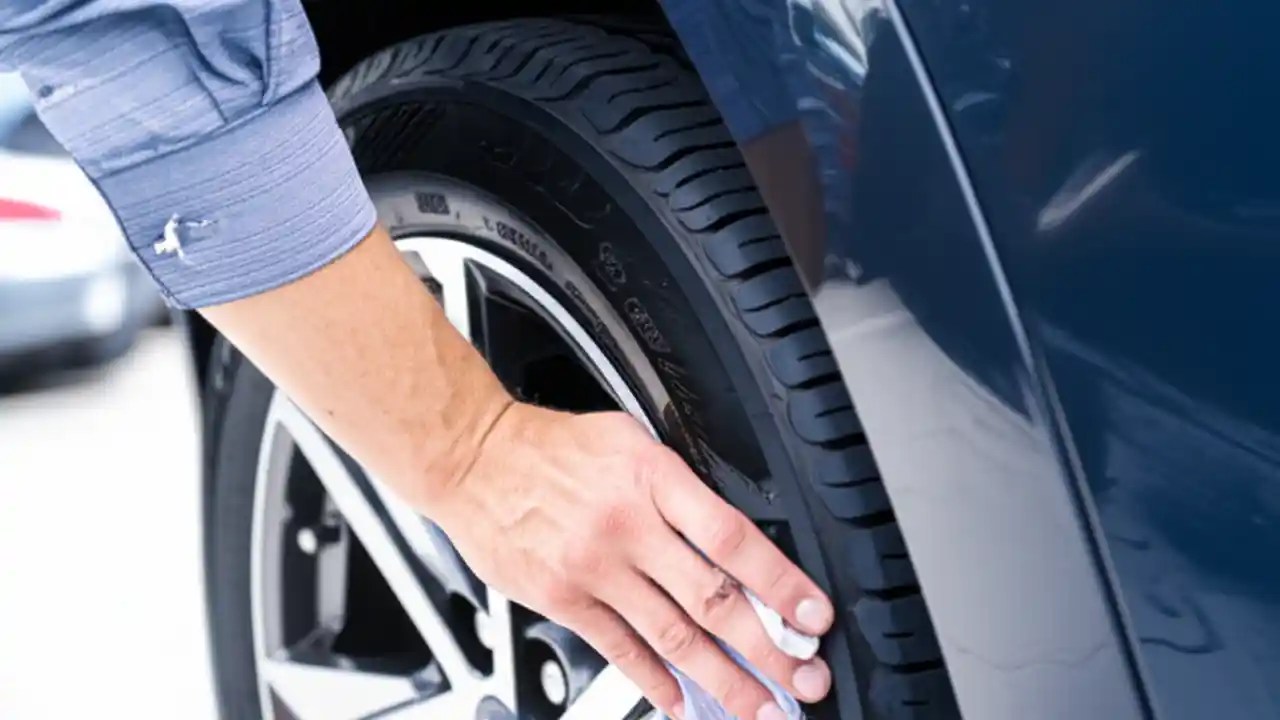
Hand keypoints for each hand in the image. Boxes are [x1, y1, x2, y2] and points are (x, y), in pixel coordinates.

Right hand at [430, 403, 834, 719]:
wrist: (472, 458)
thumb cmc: (550, 447)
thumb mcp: (628, 439)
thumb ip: (677, 484)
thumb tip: (730, 535)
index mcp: (652, 478)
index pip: (732, 538)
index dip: (780, 583)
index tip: (812, 616)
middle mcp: (627, 526)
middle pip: (712, 599)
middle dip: (767, 649)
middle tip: (803, 681)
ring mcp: (594, 568)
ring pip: (673, 636)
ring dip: (722, 680)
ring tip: (758, 708)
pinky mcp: (563, 599)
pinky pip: (620, 650)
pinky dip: (656, 682)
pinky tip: (683, 702)